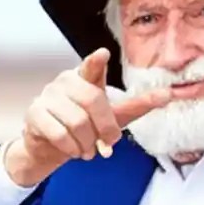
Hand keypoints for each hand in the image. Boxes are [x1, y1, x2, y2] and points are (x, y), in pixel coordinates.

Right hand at [4, 48, 172, 186]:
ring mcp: (48, 96)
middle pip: (92, 101)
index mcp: (86, 79)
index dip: (96, 62)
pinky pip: (59, 133)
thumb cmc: (85, 127)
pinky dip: (71, 148)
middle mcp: (66, 82)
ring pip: (76, 121)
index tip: (103, 54)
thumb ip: (137, 105)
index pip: (91, 67)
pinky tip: (72, 150)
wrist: (50, 148)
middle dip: (104, 127)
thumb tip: (169, 94)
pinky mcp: (35, 113)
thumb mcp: (113, 117)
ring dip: (86, 143)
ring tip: (87, 150)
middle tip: (107, 144)